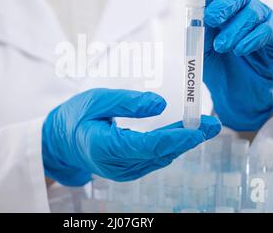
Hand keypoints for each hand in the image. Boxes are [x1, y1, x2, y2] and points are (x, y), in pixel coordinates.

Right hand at [42, 88, 220, 185]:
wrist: (59, 142)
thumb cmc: (75, 117)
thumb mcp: (97, 100)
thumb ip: (127, 102)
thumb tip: (160, 105)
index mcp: (104, 147)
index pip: (147, 146)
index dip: (175, 138)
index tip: (198, 129)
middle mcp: (116, 166)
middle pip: (159, 153)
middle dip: (188, 139)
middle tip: (212, 124)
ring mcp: (122, 171)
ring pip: (159, 158)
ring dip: (182, 143)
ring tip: (204, 127)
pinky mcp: (126, 170)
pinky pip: (153, 159)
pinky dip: (169, 147)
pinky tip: (183, 136)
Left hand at [189, 0, 272, 130]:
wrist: (236, 93)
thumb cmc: (218, 66)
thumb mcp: (202, 49)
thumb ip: (200, 32)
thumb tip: (196, 15)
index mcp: (221, 8)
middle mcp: (243, 8)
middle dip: (222, 6)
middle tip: (211, 19)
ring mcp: (262, 20)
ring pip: (252, 14)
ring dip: (235, 30)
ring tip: (222, 47)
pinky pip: (268, 31)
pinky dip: (252, 39)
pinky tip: (240, 50)